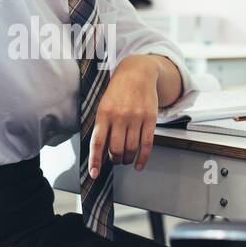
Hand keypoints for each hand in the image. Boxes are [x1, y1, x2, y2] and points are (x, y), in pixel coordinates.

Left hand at [87, 56, 159, 176]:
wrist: (138, 73)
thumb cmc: (117, 92)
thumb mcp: (103, 104)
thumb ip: (102, 126)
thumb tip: (100, 151)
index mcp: (104, 113)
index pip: (98, 142)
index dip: (95, 160)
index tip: (94, 174)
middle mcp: (120, 116)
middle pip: (116, 149)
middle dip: (114, 160)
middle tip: (114, 160)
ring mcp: (136, 117)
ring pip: (131, 149)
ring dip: (127, 159)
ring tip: (124, 159)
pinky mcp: (150, 119)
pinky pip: (147, 144)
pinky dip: (142, 158)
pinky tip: (138, 165)